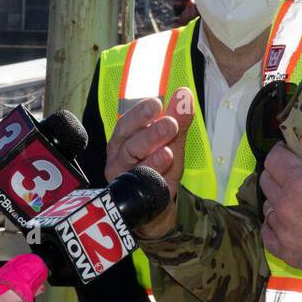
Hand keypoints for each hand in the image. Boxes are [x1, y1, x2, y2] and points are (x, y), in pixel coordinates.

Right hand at [106, 87, 194, 238]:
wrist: (157, 207)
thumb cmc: (159, 169)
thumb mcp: (172, 142)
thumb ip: (178, 119)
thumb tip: (184, 93)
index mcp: (124, 140)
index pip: (126, 123)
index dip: (140, 113)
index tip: (156, 103)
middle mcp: (118, 159)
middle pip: (128, 143)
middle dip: (150, 132)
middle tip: (171, 123)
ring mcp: (122, 179)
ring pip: (133, 164)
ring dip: (152, 153)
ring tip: (169, 149)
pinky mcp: (132, 198)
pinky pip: (141, 185)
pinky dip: (153, 175)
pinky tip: (165, 163)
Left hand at [259, 134, 301, 283]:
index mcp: (299, 184)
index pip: (274, 160)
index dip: (280, 152)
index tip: (288, 152)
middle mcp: (284, 206)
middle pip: (266, 181)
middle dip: (277, 173)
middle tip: (293, 176)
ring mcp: (282, 231)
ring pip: (267, 207)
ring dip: (277, 201)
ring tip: (296, 203)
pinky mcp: (284, 251)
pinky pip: (268, 232)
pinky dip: (274, 225)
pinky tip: (287, 223)